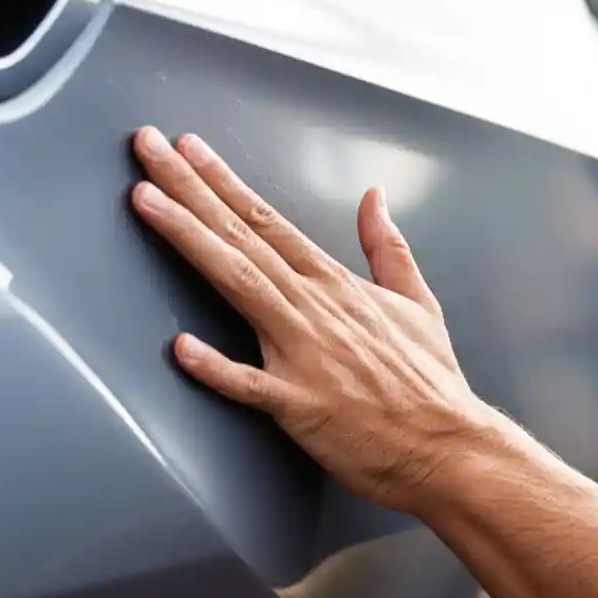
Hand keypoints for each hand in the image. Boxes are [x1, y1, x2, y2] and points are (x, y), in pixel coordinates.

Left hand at [129, 126, 501, 513]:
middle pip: (240, 236)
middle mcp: (314, 307)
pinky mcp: (300, 405)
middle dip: (189, 188)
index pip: (267, 220)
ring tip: (146, 202)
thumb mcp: (418, 301)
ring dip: (189, 239)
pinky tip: (179, 347)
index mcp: (336, 284)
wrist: (450, 448)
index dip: (222, 181)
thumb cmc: (431, 383)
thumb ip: (388, 246)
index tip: (188, 148)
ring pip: (238, 283)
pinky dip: (216, 366)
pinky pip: (249, 384)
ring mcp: (304, 354)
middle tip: (147, 148)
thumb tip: (375, 196)